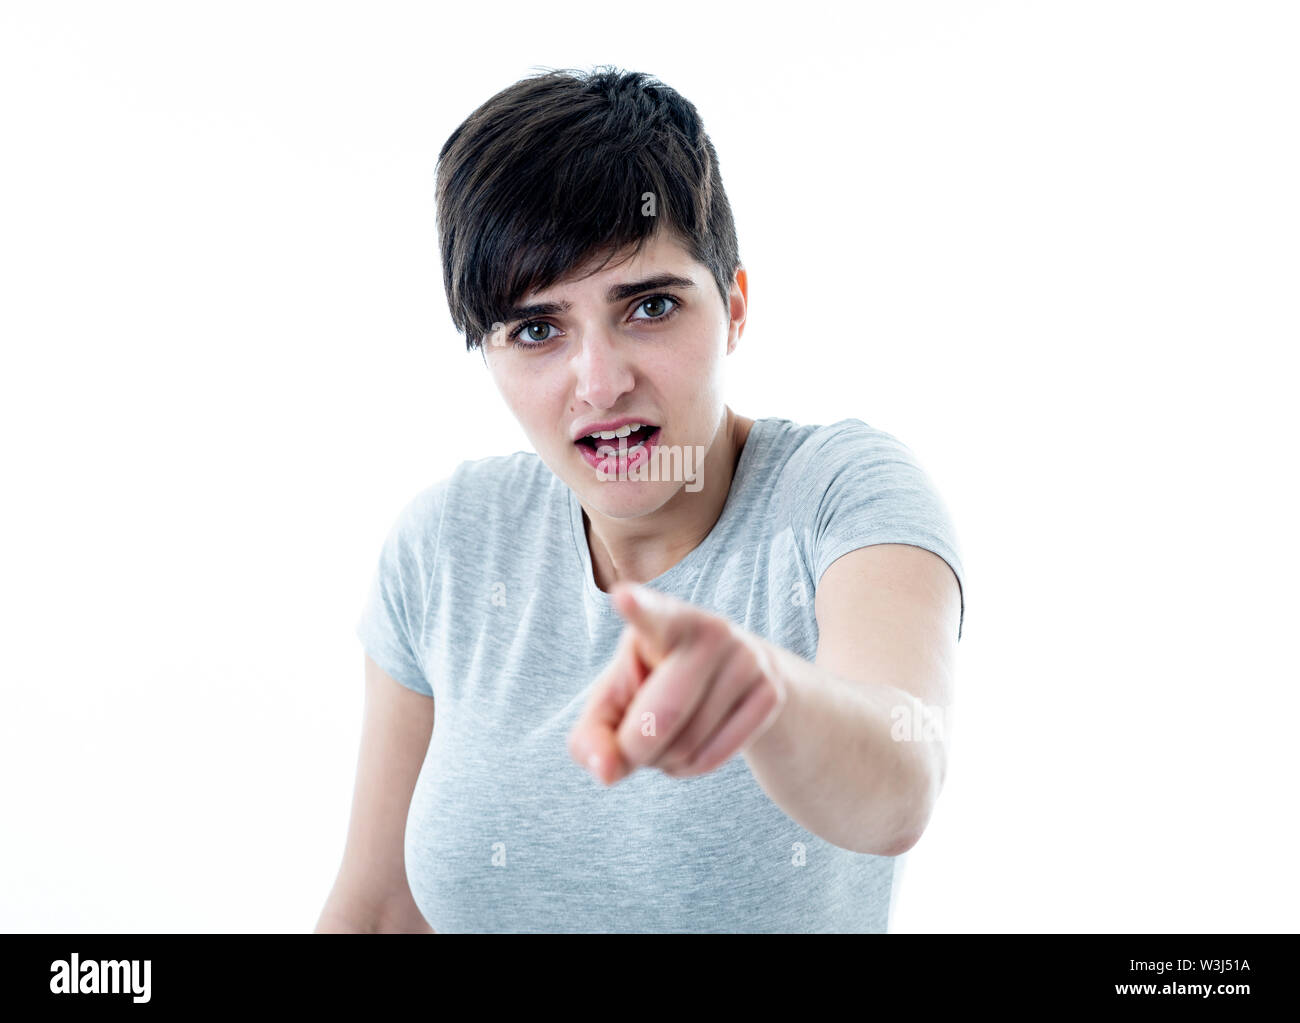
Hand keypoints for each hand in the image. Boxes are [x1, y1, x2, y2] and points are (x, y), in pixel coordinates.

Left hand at [567, 582, 787, 784]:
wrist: (733, 680)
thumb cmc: (653, 688)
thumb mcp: (614, 703)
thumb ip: (591, 737)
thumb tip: (605, 773)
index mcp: (662, 619)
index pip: (652, 615)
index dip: (638, 608)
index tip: (622, 597)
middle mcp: (710, 630)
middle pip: (664, 716)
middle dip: (636, 749)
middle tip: (630, 750)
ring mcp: (747, 660)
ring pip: (687, 745)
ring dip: (663, 762)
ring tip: (667, 736)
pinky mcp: (770, 694)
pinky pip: (713, 758)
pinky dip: (690, 768)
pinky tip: (691, 746)